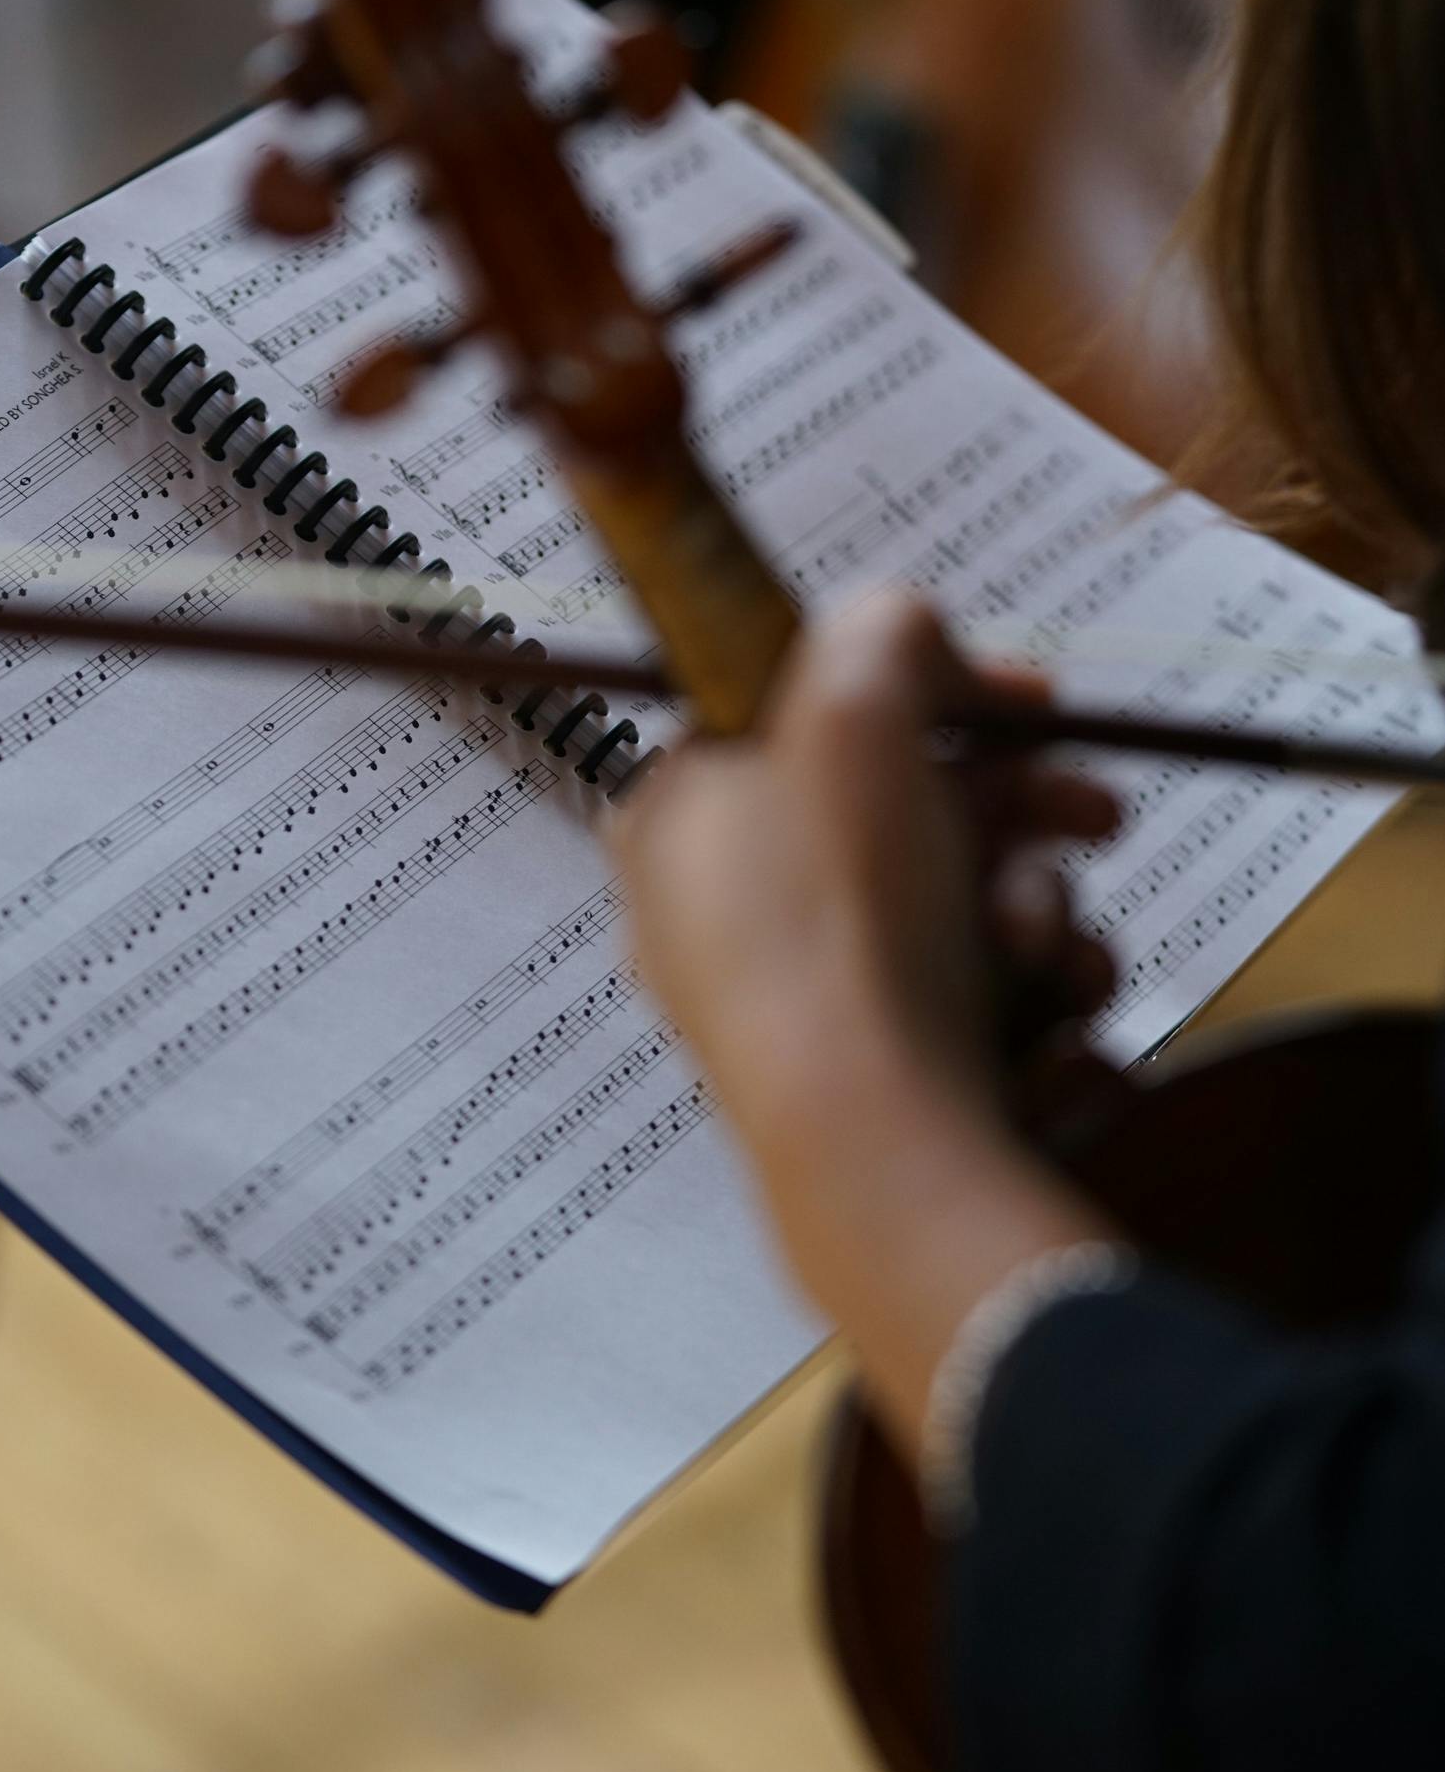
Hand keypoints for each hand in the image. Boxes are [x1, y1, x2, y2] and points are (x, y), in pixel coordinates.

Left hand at [610, 594, 1122, 1437]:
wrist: (878, 1145)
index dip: (931, 695)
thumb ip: (887, 626)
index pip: (809, 715)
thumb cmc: (843, 918)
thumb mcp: (858, 701)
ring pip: (951, 907)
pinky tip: (1056, 1008)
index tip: (1025, 703)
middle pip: (897, 812)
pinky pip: (967, 999)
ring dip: (1033, 902)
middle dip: (1019, 807)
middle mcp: (717, 910)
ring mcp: (791, 1003)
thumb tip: (914, 641)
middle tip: (1094, 810)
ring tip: (1045, 941)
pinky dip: (1028, 989)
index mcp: (677, 814)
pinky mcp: (864, 1078)